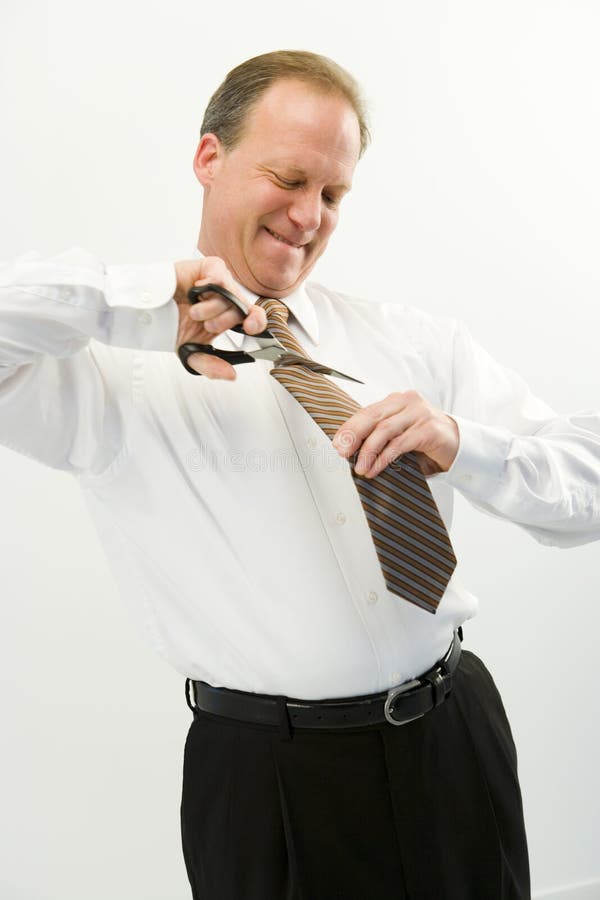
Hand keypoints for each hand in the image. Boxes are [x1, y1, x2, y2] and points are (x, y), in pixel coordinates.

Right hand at [173, 256, 266, 378]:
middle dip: (224, 322)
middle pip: (243, 309)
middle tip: (207, 325)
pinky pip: (220, 277)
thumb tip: (231, 375)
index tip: (249, 327)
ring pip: (230, 295)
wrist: (151, 310)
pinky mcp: (211, 267)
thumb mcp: (192, 353)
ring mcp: (221, 283)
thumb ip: (211, 366)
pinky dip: (205, 289)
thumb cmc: (172, 326)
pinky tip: (194, 293)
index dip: (257, 322)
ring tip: (195, 311)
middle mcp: (228, 300)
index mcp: (229, 318)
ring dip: (210, 308)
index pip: (256, 318)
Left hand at [331, 390, 458, 477]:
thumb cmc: (426, 441)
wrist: (459, 446)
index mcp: (397, 400)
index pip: (367, 411)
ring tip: (360, 468)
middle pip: (372, 417)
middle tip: (342, 453)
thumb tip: (349, 449)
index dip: (349, 428)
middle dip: (353, 436)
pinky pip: (399, 444)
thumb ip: (379, 436)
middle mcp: (408, 402)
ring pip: (384, 430)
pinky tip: (375, 468)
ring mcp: (420, 413)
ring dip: (368, 451)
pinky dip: (384, 458)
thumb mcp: (399, 435)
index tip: (337, 444)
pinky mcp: (429, 429)